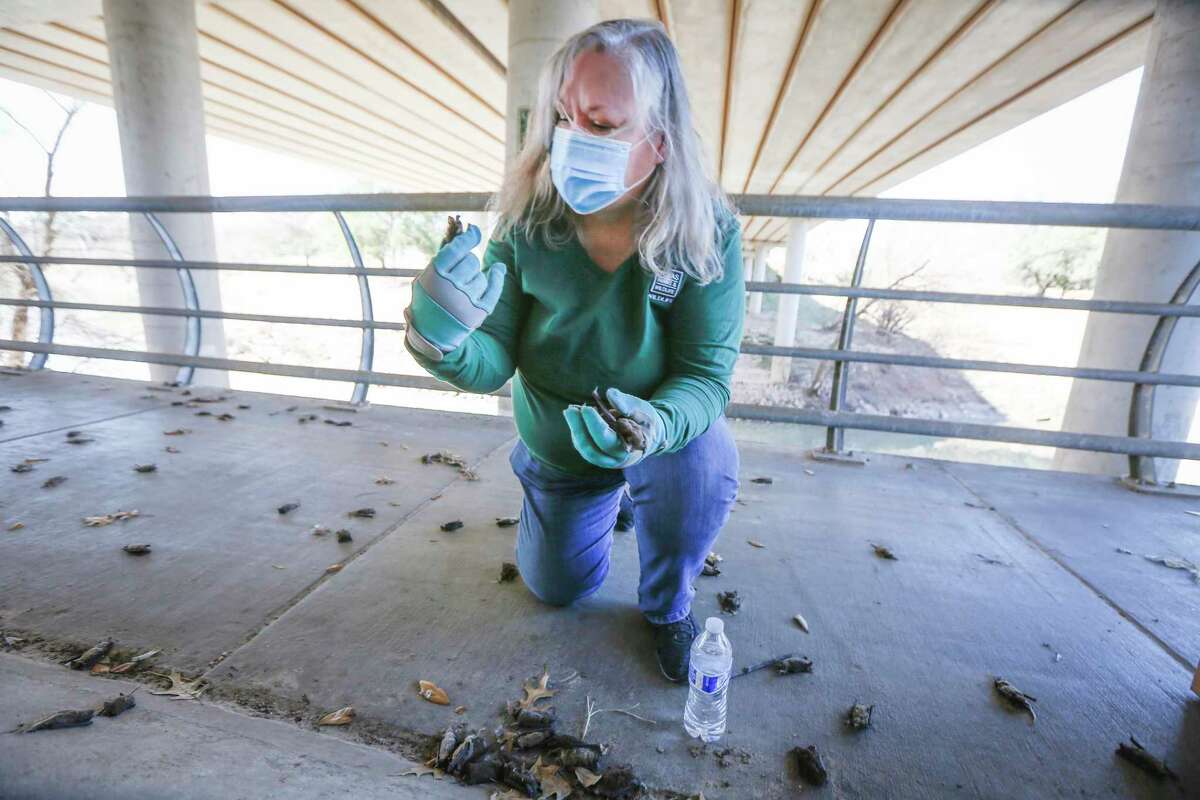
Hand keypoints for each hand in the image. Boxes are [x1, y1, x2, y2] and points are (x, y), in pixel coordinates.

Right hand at [404, 223, 506, 360]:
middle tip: (458, 273)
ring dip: (475, 278)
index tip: (474, 231)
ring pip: (482, 276)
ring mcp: (466, 301)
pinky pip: (494, 289)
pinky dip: (496, 278)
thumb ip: (444, 253)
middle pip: (471, 261)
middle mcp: (451, 287)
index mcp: (435, 275)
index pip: (457, 249)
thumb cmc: (428, 299)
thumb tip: (462, 226)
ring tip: (462, 289)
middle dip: (467, 264)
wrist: (431, 334)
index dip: (468, 238)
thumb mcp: (427, 276)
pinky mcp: (479, 313)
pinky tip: (497, 271)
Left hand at [562, 387, 666, 468]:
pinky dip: (578, 432)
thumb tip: (609, 394)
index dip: (595, 425)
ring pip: (585, 450)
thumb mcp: (642, 409)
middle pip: (591, 450)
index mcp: (630, 449)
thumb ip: (627, 403)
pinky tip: (575, 417)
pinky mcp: (599, 455)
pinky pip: (585, 446)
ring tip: (571, 411)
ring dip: (575, 431)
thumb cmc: (645, 420)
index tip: (586, 409)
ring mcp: (606, 460)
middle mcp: (617, 459)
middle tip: (570, 410)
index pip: (607, 441)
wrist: (649, 435)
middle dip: (578, 430)